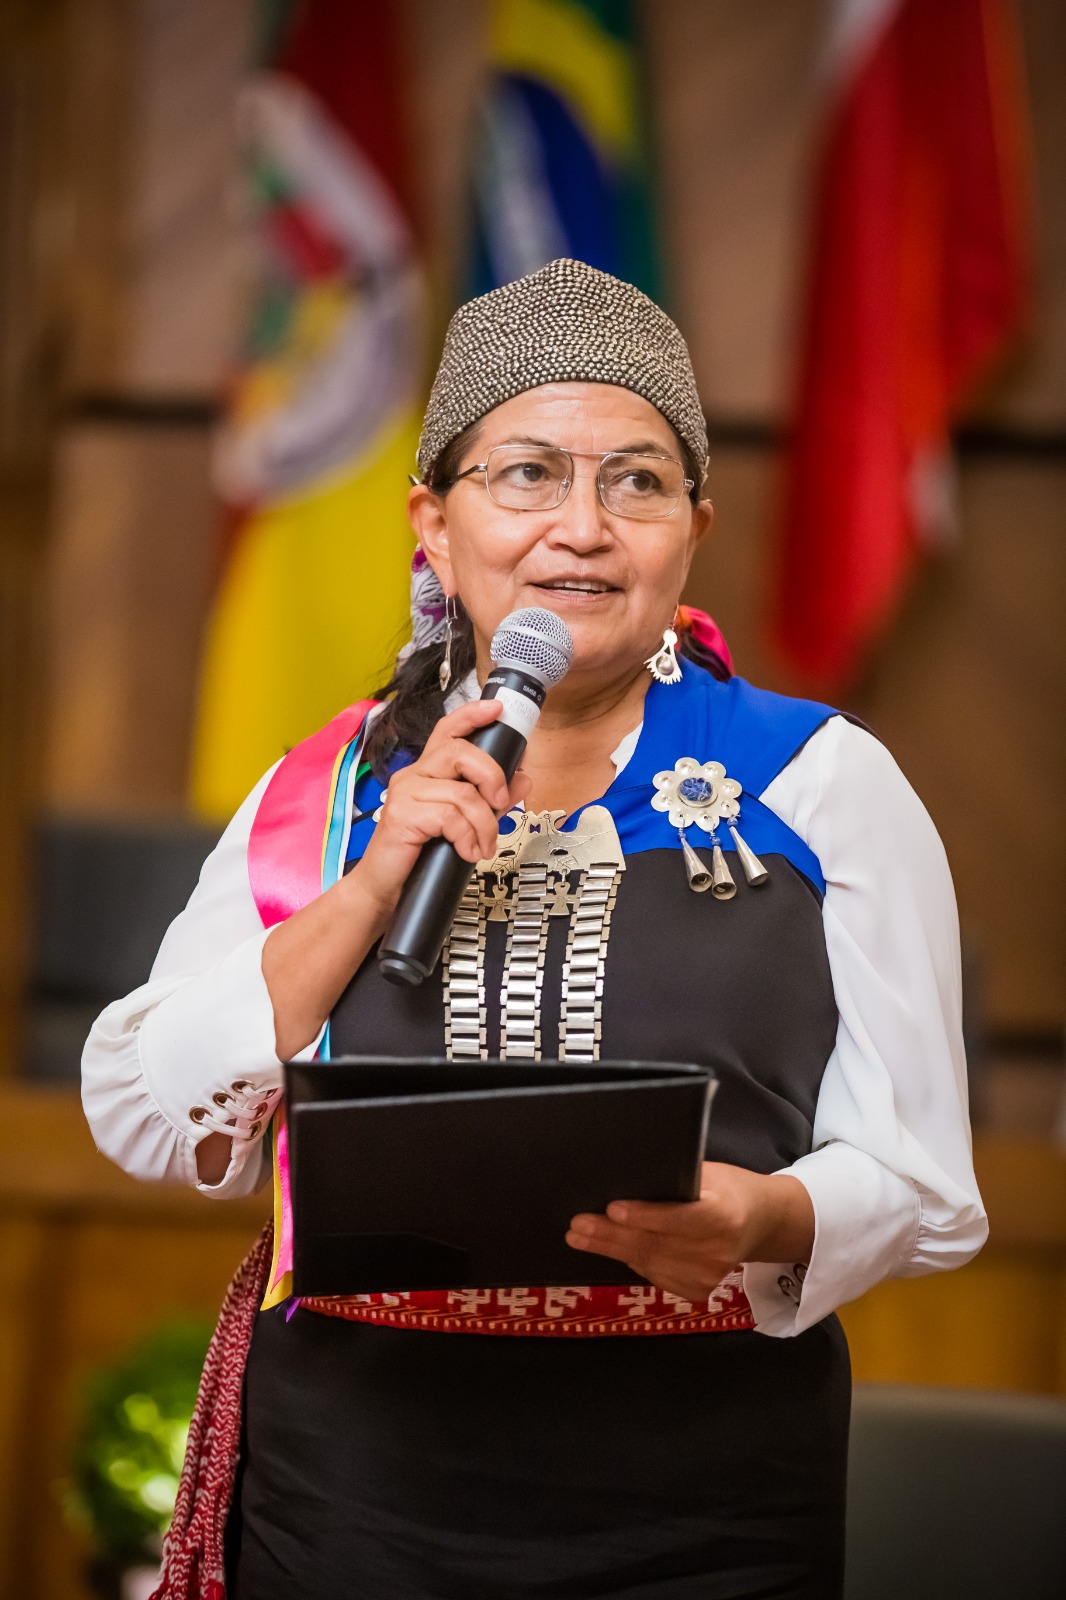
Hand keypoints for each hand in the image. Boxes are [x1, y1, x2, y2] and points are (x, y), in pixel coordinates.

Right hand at [355, 697, 530, 915]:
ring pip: (462, 793)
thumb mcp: (465, 824)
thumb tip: (522, 779)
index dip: (472, 715)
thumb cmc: (420, 854)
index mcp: (428, 772)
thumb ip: (492, 801)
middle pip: (459, 752)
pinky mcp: (402, 815)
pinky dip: (467, 838)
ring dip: (484, 825)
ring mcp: (406, 793)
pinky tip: (466, 853)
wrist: (386, 888)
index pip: (448, 731)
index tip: (497, 709)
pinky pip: (450, 817)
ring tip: (482, 846)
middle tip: (499, 803)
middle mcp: (414, 775)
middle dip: (491, 776)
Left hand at [566, 1163, 814, 1304]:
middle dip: (611, 1235)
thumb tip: (627, 1174)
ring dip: (611, 1249)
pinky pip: (655, 1275)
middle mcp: (718, 1251)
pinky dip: (632, 1260)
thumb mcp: (710, 1173)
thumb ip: (676, 1180)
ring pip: (649, 1262)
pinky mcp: (699, 1291)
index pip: (680, 1218)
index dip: (645, 1215)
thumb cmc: (728, 1188)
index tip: (612, 1209)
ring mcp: (709, 1276)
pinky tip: (612, 1247)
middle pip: (656, 1244)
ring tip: (581, 1236)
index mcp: (723, 1214)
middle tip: (578, 1225)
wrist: (762, 1222)